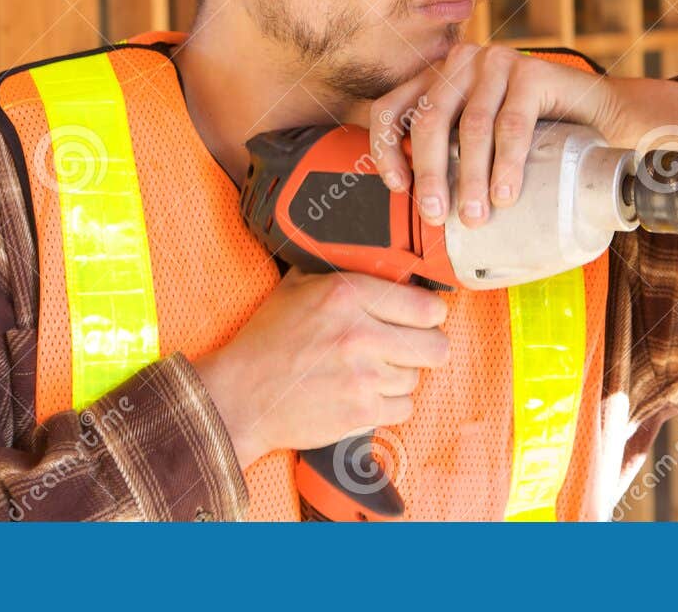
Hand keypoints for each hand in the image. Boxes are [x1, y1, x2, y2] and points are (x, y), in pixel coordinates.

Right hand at [192, 268, 448, 469]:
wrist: (241, 395)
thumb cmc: (268, 340)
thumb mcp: (298, 287)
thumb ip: (341, 272)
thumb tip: (384, 263)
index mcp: (346, 294)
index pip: (426, 306)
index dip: (429, 314)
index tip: (422, 318)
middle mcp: (359, 334)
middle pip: (436, 346)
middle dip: (425, 346)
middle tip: (407, 347)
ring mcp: (363, 377)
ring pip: (416, 378)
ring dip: (399, 376)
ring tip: (370, 371)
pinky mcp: (361, 413)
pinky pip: (403, 408)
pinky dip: (388, 405)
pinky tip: (363, 394)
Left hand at [359, 42, 677, 227]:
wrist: (602, 120)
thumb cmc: (534, 138)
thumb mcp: (481, 144)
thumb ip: (450, 156)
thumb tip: (416, 212)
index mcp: (437, 78)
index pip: (391, 108)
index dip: (385, 149)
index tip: (397, 189)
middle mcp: (462, 63)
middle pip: (429, 119)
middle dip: (429, 173)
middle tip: (436, 216)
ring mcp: (497, 62)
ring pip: (471, 124)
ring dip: (469, 176)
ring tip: (474, 216)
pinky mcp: (532, 71)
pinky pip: (512, 122)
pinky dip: (506, 163)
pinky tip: (506, 193)